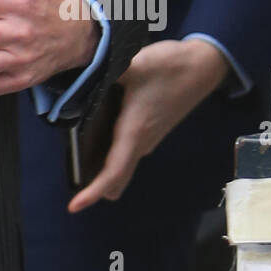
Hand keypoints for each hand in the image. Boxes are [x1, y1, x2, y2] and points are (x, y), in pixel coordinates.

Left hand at [68, 39, 230, 212]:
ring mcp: (148, 137)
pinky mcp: (150, 129)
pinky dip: (108, 155)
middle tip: (67, 179)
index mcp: (134, 131)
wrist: (203, 64)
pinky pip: (125, 151)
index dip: (92, 192)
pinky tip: (89, 136)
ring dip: (100, 169)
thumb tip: (78, 77)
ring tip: (71, 157)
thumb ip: (102, 73)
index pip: (113, 173)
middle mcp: (142, 142)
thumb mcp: (133, 65)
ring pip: (121, 165)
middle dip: (93, 185)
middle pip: (116, 177)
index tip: (74, 206)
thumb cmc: (170, 67)